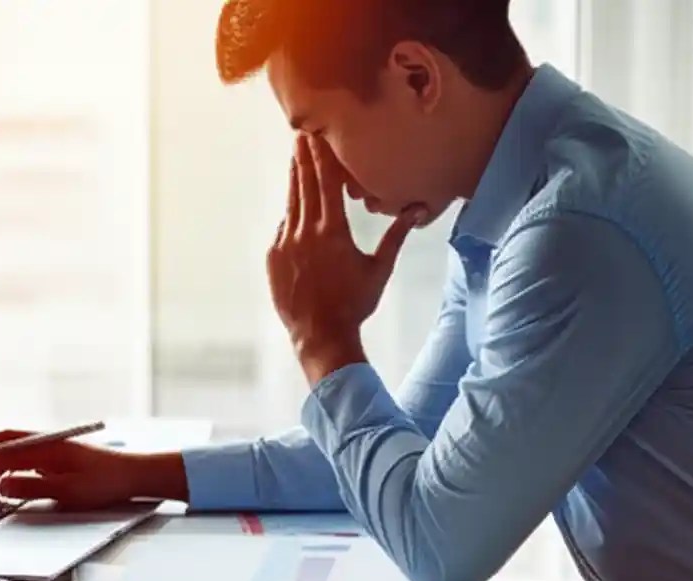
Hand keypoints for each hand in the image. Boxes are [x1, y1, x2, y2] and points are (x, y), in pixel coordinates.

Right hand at [0, 430, 186, 510]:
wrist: (136, 476)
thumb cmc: (107, 483)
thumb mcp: (67, 492)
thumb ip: (32, 488)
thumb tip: (1, 485)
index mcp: (47, 446)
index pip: (4, 453)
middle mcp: (48, 443)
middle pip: (6, 449)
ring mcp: (54, 450)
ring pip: (15, 455)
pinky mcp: (60, 459)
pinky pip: (27, 461)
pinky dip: (12, 471)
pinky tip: (8, 485)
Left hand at [267, 134, 427, 382]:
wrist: (320, 333)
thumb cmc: (354, 303)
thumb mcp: (379, 269)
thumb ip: (395, 235)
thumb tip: (418, 210)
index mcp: (333, 230)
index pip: (327, 183)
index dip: (322, 157)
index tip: (317, 136)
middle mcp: (306, 232)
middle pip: (305, 186)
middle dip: (304, 159)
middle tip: (300, 134)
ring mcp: (286, 244)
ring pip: (291, 204)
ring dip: (294, 180)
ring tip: (294, 159)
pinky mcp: (274, 257)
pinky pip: (283, 230)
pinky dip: (290, 218)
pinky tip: (293, 209)